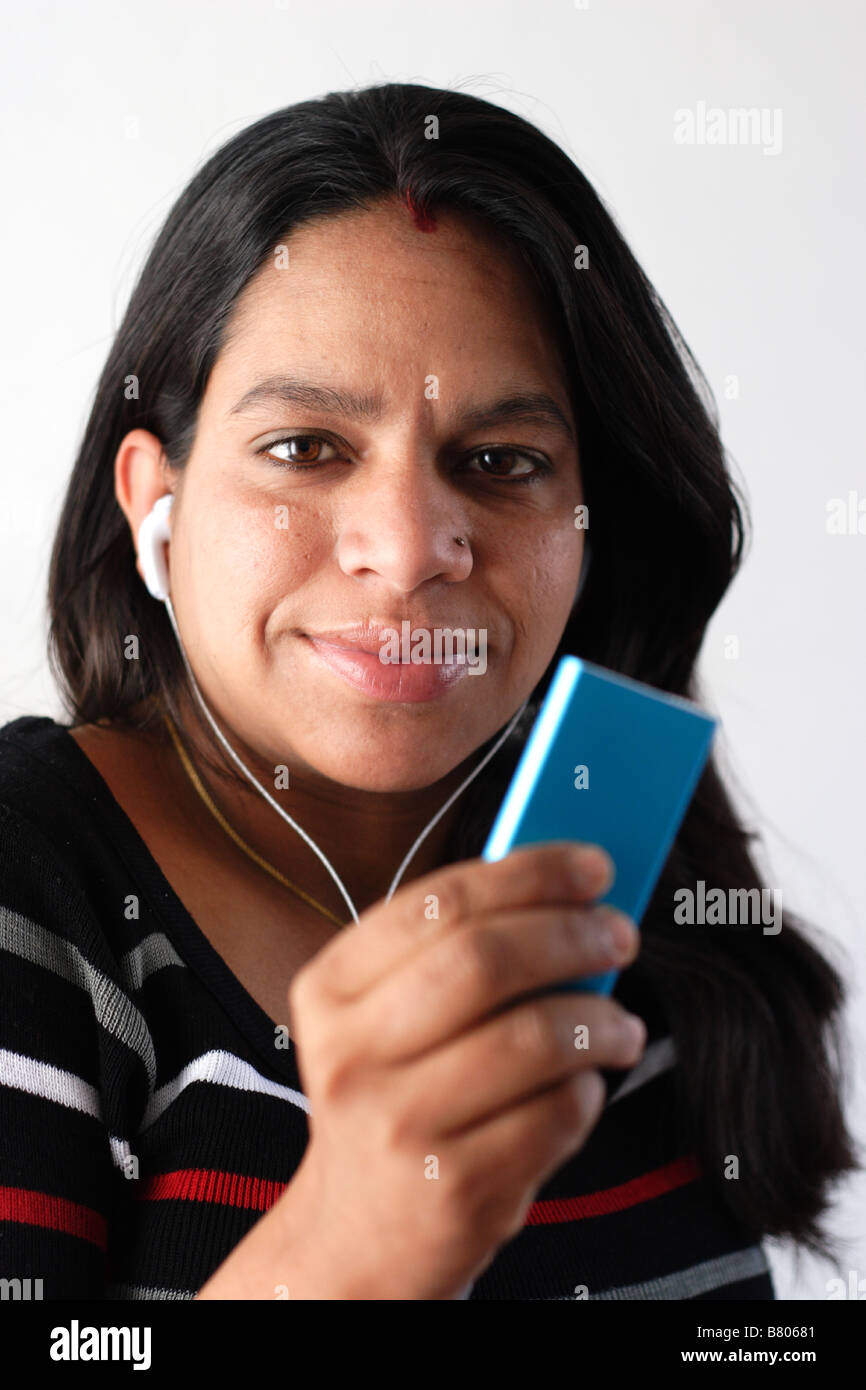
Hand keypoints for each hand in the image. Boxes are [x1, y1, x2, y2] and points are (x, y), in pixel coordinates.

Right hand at [282, 841, 643, 1299]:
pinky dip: (587, 1090)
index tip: (593, 865)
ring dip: (598, 1020)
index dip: (529, 873)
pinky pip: (554, 1114)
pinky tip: (583, 1086)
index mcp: (331, 989)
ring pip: (531, 1038)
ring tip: (619, 1026)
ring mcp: (397, 1124)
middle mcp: (351, 1054)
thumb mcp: (388, 1018)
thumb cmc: (396, 1098)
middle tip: (618, 936)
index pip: (440, 903)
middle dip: (570, 935)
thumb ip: (454, 953)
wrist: (360, 1234)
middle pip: (484, 960)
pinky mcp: (451, 1187)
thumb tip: (569, 890)